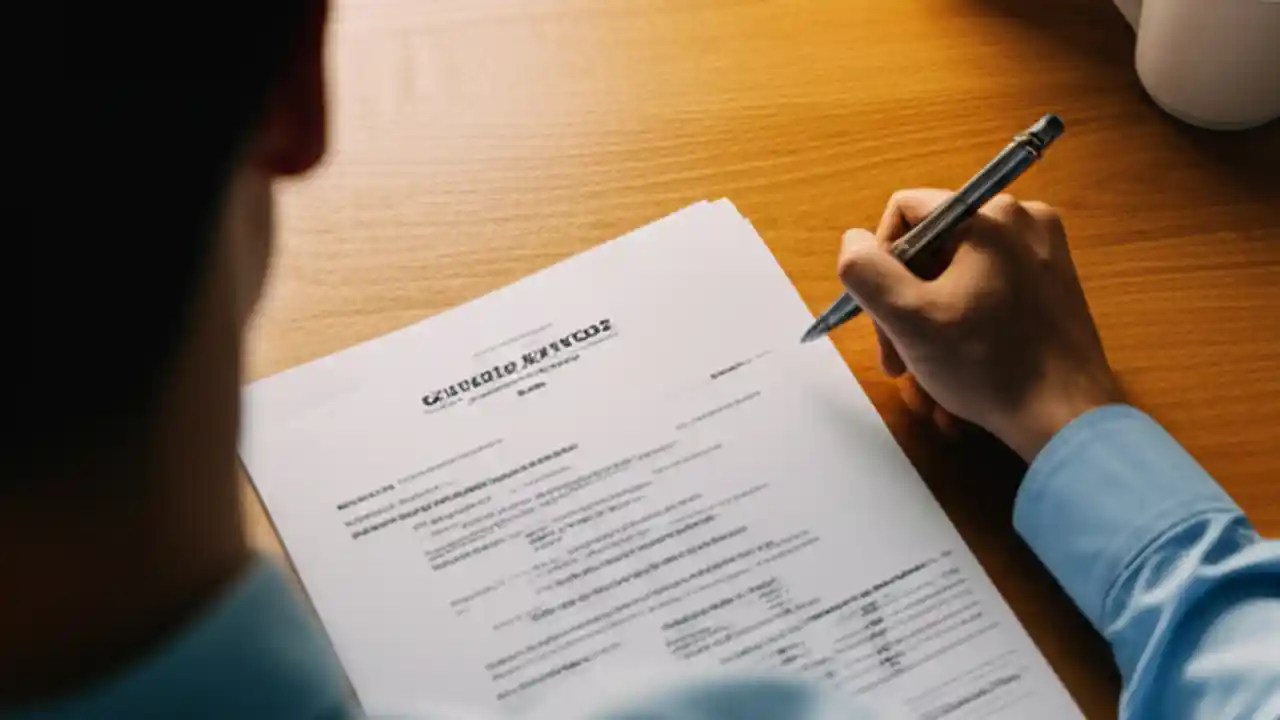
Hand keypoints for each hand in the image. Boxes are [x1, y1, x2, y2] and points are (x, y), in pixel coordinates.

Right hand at [837, 189, 1120, 459]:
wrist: (1064, 416)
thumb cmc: (986, 365)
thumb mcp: (908, 319)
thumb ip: (866, 271)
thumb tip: (853, 241)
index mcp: (989, 215)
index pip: (906, 211)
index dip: (881, 259)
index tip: (883, 311)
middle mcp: (1022, 218)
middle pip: (932, 244)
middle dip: (905, 299)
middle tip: (897, 356)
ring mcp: (1044, 248)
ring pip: (958, 268)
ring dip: (931, 315)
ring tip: (925, 367)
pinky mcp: (1054, 279)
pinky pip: (989, 283)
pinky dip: (965, 316)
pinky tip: (959, 358)